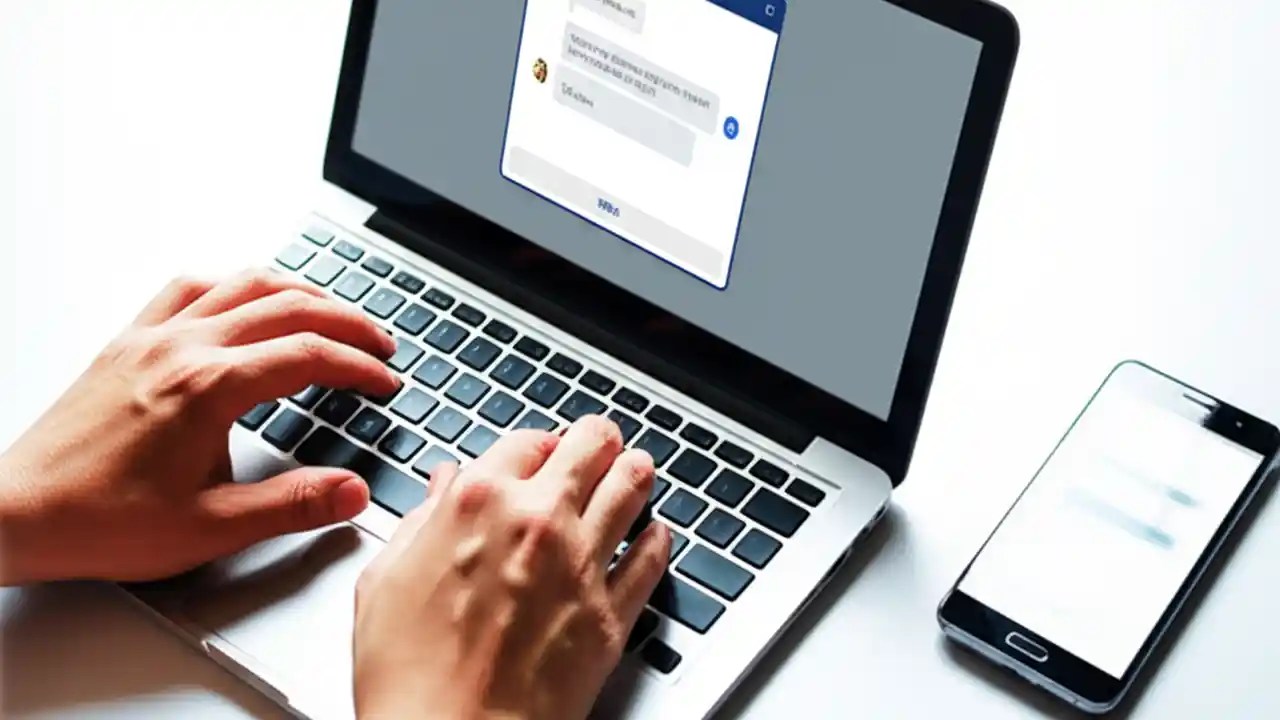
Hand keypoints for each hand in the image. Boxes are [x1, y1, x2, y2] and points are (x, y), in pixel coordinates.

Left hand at [0, 271, 399, 584]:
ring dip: (299, 291)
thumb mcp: (211, 527)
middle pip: (288, 306)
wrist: (16, 514)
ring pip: (242, 283)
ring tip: (331, 312)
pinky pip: (187, 288)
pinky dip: (231, 284)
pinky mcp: (127, 342)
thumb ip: (292, 505)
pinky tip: (244, 299)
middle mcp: (183, 349)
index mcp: (210, 388)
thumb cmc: (99, 521)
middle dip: (347, 320)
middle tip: (379, 342)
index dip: (361, 366)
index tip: (385, 381)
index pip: (310, 355)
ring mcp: (152, 338)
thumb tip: (350, 491)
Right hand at [353, 418, 670, 719]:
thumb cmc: (409, 677)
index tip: (543, 450)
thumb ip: (421, 522)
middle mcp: (537, 521)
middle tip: (600, 445)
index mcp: (478, 502)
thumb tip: (444, 488)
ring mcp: (581, 564)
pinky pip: (652, 558)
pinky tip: (655, 534)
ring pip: (632, 487)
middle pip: (592, 446)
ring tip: (636, 469)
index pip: (528, 439)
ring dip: (635, 472)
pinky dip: (657, 539)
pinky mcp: (611, 613)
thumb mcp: (385, 581)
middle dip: (597, 441)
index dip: (539, 443)